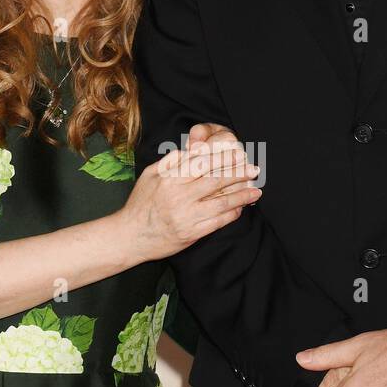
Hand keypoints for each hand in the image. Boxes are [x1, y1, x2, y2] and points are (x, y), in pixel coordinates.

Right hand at [122, 126, 260, 259]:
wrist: (130, 236)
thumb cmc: (140, 204)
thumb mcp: (149, 175)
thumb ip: (170, 161)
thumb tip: (191, 149)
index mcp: (170, 179)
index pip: (202, 164)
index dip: (223, 158)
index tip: (238, 154)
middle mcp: (179, 196)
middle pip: (215, 181)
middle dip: (238, 174)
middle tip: (254, 169)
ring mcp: (186, 216)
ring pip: (220, 202)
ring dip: (241, 196)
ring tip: (256, 191)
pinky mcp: (191, 234)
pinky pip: (217, 222)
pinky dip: (231, 214)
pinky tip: (241, 208)